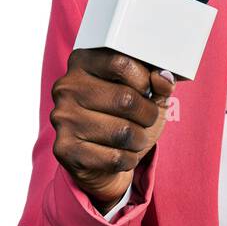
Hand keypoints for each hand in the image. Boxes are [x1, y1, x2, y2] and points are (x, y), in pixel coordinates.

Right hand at [50, 48, 176, 211]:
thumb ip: (159, 82)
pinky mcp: (64, 148)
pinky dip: (128, 159)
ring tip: (135, 138)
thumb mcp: (148, 95)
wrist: (101, 163)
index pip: (120, 63)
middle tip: (147, 119)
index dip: (144, 80)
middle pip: (126, 99)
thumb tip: (164, 78)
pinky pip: (114, 157)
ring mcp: (62, 118)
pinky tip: (122, 154)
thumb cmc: (125, 119)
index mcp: (83, 62)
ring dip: (139, 139)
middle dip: (148, 114)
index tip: (147, 90)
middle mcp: (67, 87)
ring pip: (122, 131)